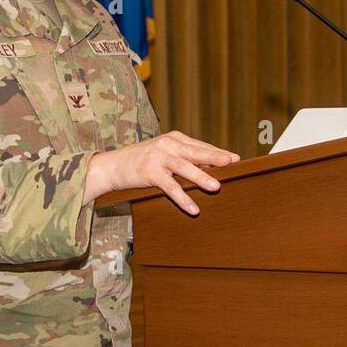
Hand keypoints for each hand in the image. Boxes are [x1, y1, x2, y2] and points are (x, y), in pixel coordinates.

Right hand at [85, 131, 240, 215]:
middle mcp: (167, 145)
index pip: (200, 146)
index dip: (218, 152)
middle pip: (196, 152)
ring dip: (201, 177)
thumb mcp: (163, 154)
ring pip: (184, 168)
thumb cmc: (141, 161)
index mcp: (174, 139)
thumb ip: (184, 158)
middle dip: (215, 158)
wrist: (111, 166)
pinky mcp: (150, 173)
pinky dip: (183, 198)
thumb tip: (210, 168)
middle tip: (232, 163)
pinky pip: (170, 187)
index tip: (235, 159)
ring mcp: (158, 158)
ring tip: (216, 186)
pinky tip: (193, 208)